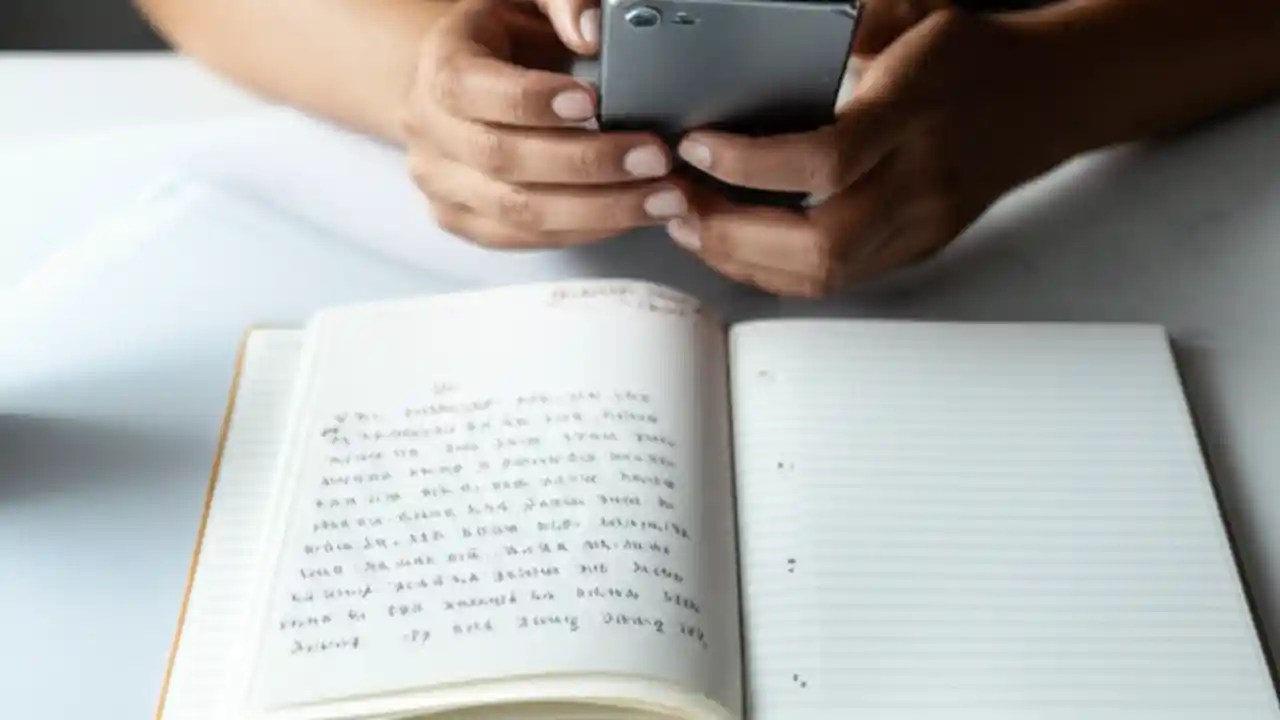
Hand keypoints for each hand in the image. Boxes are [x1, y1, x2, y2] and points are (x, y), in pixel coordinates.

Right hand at [405, 0, 686, 247]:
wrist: (465, 86)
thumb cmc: (508, 42)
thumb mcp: (529, 2)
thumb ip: (563, 1)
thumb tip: (590, 31)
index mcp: (441, 65)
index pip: (471, 88)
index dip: (532, 100)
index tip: (593, 101)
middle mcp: (429, 129)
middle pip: (502, 159)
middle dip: (588, 163)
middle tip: (654, 158)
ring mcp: (441, 184)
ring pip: (518, 212)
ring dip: (599, 210)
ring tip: (662, 198)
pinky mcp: (463, 222)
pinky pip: (526, 240)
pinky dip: (586, 232)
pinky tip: (632, 216)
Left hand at [666, 8, 1078, 296]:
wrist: (1050, 96)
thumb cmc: (975, 55)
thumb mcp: (913, 15)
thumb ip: (849, 21)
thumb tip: (770, 20)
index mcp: (914, 113)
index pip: (828, 160)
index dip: (751, 164)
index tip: (699, 147)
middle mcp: (919, 180)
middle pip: (821, 244)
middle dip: (734, 235)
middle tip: (681, 204)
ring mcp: (920, 224)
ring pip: (825, 276)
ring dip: (745, 260)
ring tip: (694, 227)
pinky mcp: (915, 247)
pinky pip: (836, 280)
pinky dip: (774, 270)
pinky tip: (738, 245)